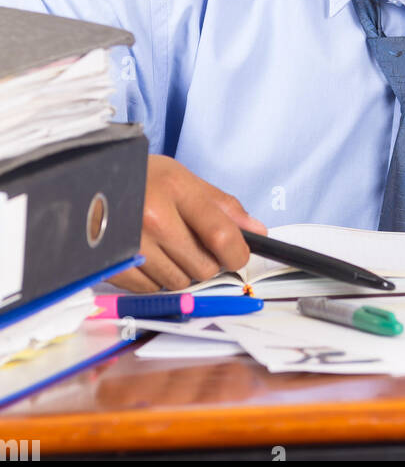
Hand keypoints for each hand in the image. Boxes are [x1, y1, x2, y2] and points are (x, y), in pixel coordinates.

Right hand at [111, 155, 267, 292]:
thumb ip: (222, 205)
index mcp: (175, 190)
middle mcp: (153, 219)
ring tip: (166, 247)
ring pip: (179, 282)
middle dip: (207, 263)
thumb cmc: (139, 177)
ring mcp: (131, 244)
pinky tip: (147, 255)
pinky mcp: (113, 266)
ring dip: (181, 272)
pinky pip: (152, 289)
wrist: (85, 180)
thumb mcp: (182, 177)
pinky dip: (155, 279)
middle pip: (204, 267)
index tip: (239, 255)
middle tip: (194, 245)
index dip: (238, 252)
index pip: (221, 234)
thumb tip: (257, 231)